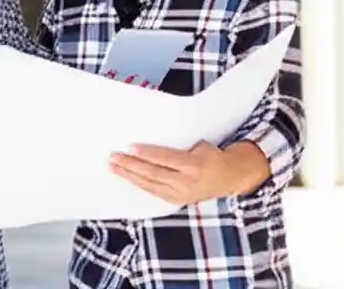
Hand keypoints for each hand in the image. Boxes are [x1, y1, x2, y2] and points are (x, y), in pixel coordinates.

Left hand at [110, 141, 264, 204]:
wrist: (229, 179)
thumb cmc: (213, 157)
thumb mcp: (201, 146)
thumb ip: (180, 147)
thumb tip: (155, 143)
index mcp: (194, 165)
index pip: (165, 159)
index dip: (147, 154)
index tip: (130, 147)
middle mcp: (186, 182)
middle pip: (153, 174)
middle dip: (131, 165)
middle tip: (114, 158)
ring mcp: (180, 194)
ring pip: (150, 185)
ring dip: (130, 176)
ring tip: (114, 167)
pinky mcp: (177, 201)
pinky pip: (154, 193)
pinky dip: (140, 185)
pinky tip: (128, 178)